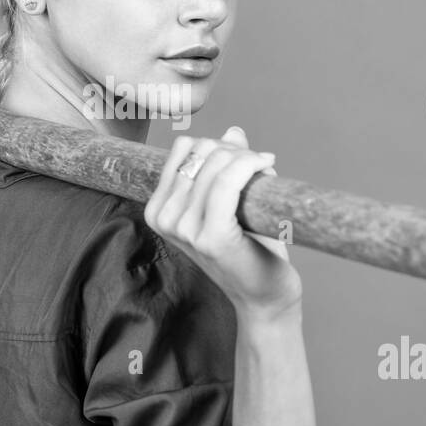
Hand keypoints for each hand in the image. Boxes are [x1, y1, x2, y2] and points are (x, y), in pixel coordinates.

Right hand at [144, 126, 299, 327]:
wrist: (264, 294)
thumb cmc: (250, 249)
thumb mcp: (230, 202)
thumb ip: (226, 166)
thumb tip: (232, 131)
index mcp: (158, 209)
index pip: (183, 149)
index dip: (218, 144)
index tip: (242, 158)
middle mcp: (164, 218)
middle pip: (201, 151)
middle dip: (236, 151)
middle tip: (260, 166)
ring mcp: (184, 229)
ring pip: (216, 164)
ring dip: (248, 159)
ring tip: (265, 172)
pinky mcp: (211, 237)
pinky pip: (228, 182)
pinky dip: (251, 166)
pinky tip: (267, 167)